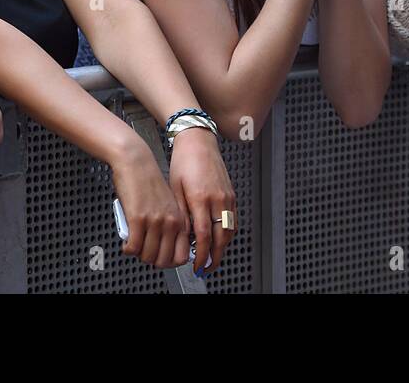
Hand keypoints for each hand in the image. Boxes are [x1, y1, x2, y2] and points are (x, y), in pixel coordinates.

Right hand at [110, 139, 188, 267]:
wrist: (135, 162)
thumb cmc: (147, 181)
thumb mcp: (167, 203)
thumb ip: (169, 223)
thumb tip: (164, 246)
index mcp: (179, 219)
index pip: (182, 255)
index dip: (170, 262)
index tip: (161, 259)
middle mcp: (170, 222)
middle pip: (163, 260)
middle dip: (152, 260)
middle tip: (144, 253)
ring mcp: (155, 221)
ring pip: (147, 256)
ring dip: (138, 255)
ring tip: (134, 246)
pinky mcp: (138, 219)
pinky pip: (133, 247)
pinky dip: (128, 249)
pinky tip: (126, 243)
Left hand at [167, 127, 235, 274]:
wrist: (198, 141)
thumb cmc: (184, 161)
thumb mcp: (175, 188)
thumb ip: (181, 214)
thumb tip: (183, 236)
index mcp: (200, 198)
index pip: (203, 235)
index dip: (201, 254)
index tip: (196, 265)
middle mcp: (217, 199)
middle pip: (221, 237)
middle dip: (214, 257)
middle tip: (206, 268)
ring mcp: (227, 197)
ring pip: (230, 230)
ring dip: (222, 247)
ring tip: (212, 256)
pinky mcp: (232, 194)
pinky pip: (233, 220)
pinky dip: (227, 233)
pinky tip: (219, 237)